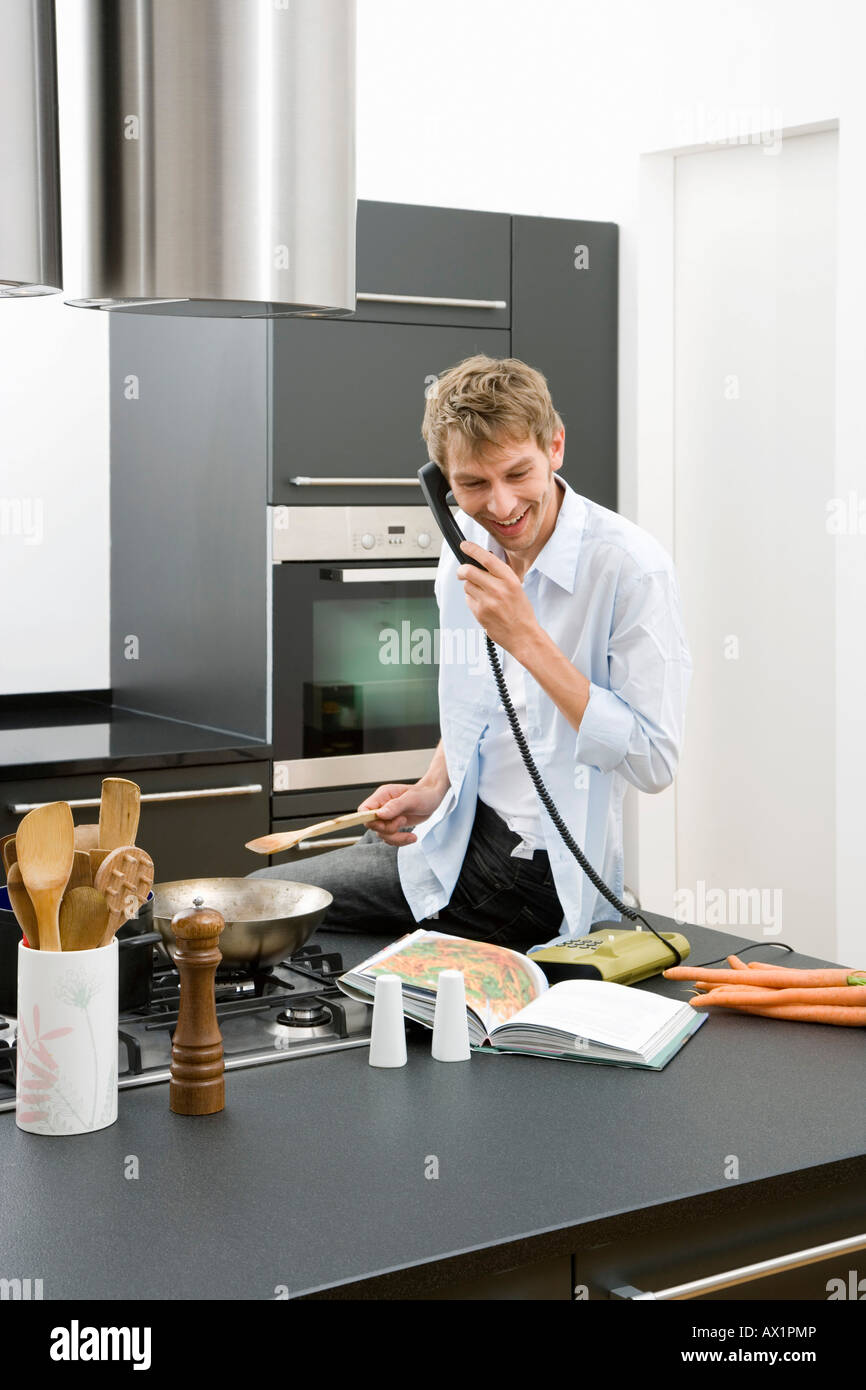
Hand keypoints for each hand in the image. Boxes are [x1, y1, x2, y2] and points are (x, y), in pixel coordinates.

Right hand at [358, 782, 445, 845]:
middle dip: (388, 830)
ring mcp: (388, 817)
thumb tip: (380, 814)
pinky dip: (400, 840)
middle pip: (373, 825)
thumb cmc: (424, 794)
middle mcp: (382, 806)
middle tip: (403, 821)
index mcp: (382, 796)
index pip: (364, 810)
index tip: (383, 824)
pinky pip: (390, 838)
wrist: (434, 797)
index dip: (369, 820)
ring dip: (396, 838)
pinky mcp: (394, 825)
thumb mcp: (412, 799)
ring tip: (411, 832)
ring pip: (382, 834)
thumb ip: (395, 806)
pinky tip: (411, 837)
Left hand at [456, 541, 540, 656]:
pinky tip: (483, 604)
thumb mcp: (517, 587)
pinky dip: (471, 599)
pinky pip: (468, 599)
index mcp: (510, 579)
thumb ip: (500, 574)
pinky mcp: (479, 613)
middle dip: (462, 569)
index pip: (487, 558)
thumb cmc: (521, 612)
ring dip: (469, 586)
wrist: (523, 635)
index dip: (473, 549)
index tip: (465, 546)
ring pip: (467, 586)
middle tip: (462, 571)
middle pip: (469, 571)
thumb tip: (483, 560)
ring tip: (481, 592)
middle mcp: (498, 589)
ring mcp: (487, 601)